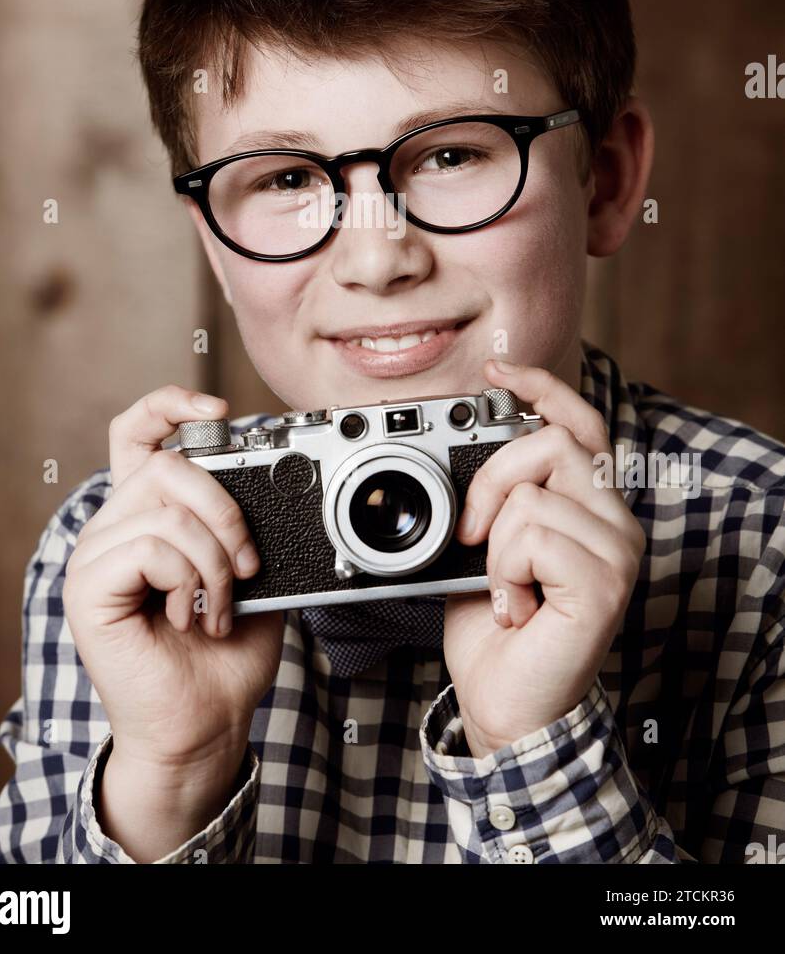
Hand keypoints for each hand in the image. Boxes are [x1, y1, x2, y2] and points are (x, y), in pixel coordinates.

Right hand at [63, 385, 283, 771]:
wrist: (205, 722)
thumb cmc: (225, 654)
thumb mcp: (249, 570)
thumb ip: (243, 522)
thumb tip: (265, 475)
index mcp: (146, 514)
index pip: (136, 432)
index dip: (169, 404)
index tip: (217, 408)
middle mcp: (113, 526)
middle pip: (167, 464)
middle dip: (225, 510)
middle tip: (246, 563)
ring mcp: (94, 556)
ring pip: (166, 509)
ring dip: (214, 562)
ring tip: (218, 606)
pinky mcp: (87, 588)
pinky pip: (150, 546)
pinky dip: (188, 581)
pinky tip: (188, 617)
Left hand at [442, 358, 645, 757]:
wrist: (505, 704)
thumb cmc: (495, 630)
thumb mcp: (483, 546)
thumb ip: (494, 498)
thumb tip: (460, 451)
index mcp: (589, 506)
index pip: (581, 424)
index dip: (543, 388)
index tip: (499, 372)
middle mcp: (614, 521)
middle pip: (550, 443)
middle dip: (489, 480)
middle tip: (469, 535)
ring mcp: (617, 550)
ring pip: (530, 494)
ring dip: (493, 545)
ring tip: (503, 589)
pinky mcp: (605, 581)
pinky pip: (531, 536)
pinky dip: (502, 572)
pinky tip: (514, 608)